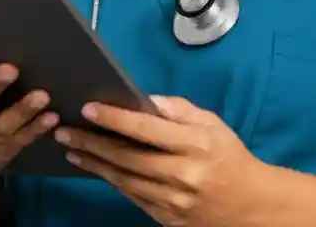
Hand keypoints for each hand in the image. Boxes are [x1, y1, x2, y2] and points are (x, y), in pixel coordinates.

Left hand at [54, 96, 273, 226]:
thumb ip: (179, 110)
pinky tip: (96, 168)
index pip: (147, 130)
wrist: (249, 205)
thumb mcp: (213, 124)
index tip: (88, 108)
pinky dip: (111, 181)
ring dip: (94, 164)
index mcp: (196, 145)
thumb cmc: (229, 157)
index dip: (115, 119)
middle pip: (128, 157)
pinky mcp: (166, 218)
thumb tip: (145, 100)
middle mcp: (182, 174)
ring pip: (124, 180)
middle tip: (65, 131)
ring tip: (71, 149)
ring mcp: (172, 201)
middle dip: (92, 143)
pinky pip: (131, 197)